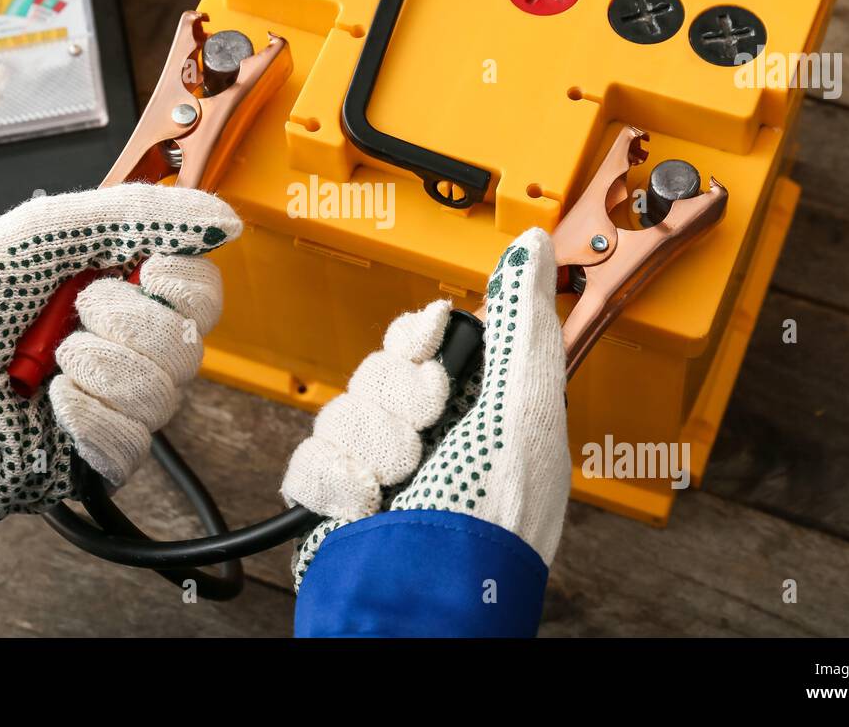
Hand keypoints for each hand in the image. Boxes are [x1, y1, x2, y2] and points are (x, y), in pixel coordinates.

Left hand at [0, 184, 239, 520]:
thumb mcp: (54, 226)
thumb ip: (142, 213)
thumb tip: (224, 220)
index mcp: (129, 292)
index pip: (204, 294)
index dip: (185, 285)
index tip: (148, 271)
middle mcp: (133, 349)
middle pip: (192, 347)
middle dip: (128, 322)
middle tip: (78, 309)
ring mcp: (119, 404)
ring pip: (164, 395)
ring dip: (99, 366)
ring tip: (51, 359)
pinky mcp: (99, 455)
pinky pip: (131, 441)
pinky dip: (86, 414)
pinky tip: (51, 399)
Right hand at [281, 228, 568, 587]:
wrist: (418, 601)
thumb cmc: (486, 522)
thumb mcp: (523, 409)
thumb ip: (522, 324)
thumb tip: (536, 246)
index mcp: (485, 407)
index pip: (427, 337)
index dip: (417, 340)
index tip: (425, 355)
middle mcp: (435, 433)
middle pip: (380, 368)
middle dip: (395, 402)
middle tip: (423, 433)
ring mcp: (386, 465)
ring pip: (343, 406)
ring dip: (368, 447)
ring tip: (397, 484)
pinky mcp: (342, 494)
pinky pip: (312, 453)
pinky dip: (335, 481)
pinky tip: (365, 504)